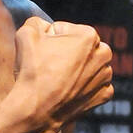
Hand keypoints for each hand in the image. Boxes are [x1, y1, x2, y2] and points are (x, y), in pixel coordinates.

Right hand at [12, 15, 112, 132]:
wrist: (36, 110)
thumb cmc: (32, 71)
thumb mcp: (27, 33)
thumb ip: (36, 23)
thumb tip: (43, 26)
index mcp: (89, 35)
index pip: (64, 30)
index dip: (50, 40)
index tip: (43, 53)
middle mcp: (104, 55)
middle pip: (81, 47)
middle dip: (67, 52)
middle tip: (51, 65)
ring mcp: (105, 77)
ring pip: (89, 65)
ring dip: (77, 69)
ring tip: (59, 79)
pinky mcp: (104, 96)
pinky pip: (95, 85)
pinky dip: (84, 87)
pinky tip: (69, 90)